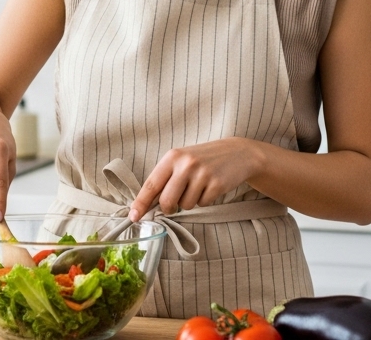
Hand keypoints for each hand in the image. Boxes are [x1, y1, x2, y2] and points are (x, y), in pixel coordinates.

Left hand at [130, 138, 262, 218]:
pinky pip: (202, 204)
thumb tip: (147, 204)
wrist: (237, 153)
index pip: (151, 184)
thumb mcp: (182, 161)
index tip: (133, 216)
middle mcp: (186, 164)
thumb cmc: (203, 159)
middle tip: (174, 204)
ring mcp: (202, 174)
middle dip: (168, 208)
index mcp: (172, 157)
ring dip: (190, 201)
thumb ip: (166, 178)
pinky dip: (205, 200)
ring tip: (198, 186)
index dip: (141, 202)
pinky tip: (210, 187)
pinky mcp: (217, 184)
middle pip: (166, 200)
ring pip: (185, 205)